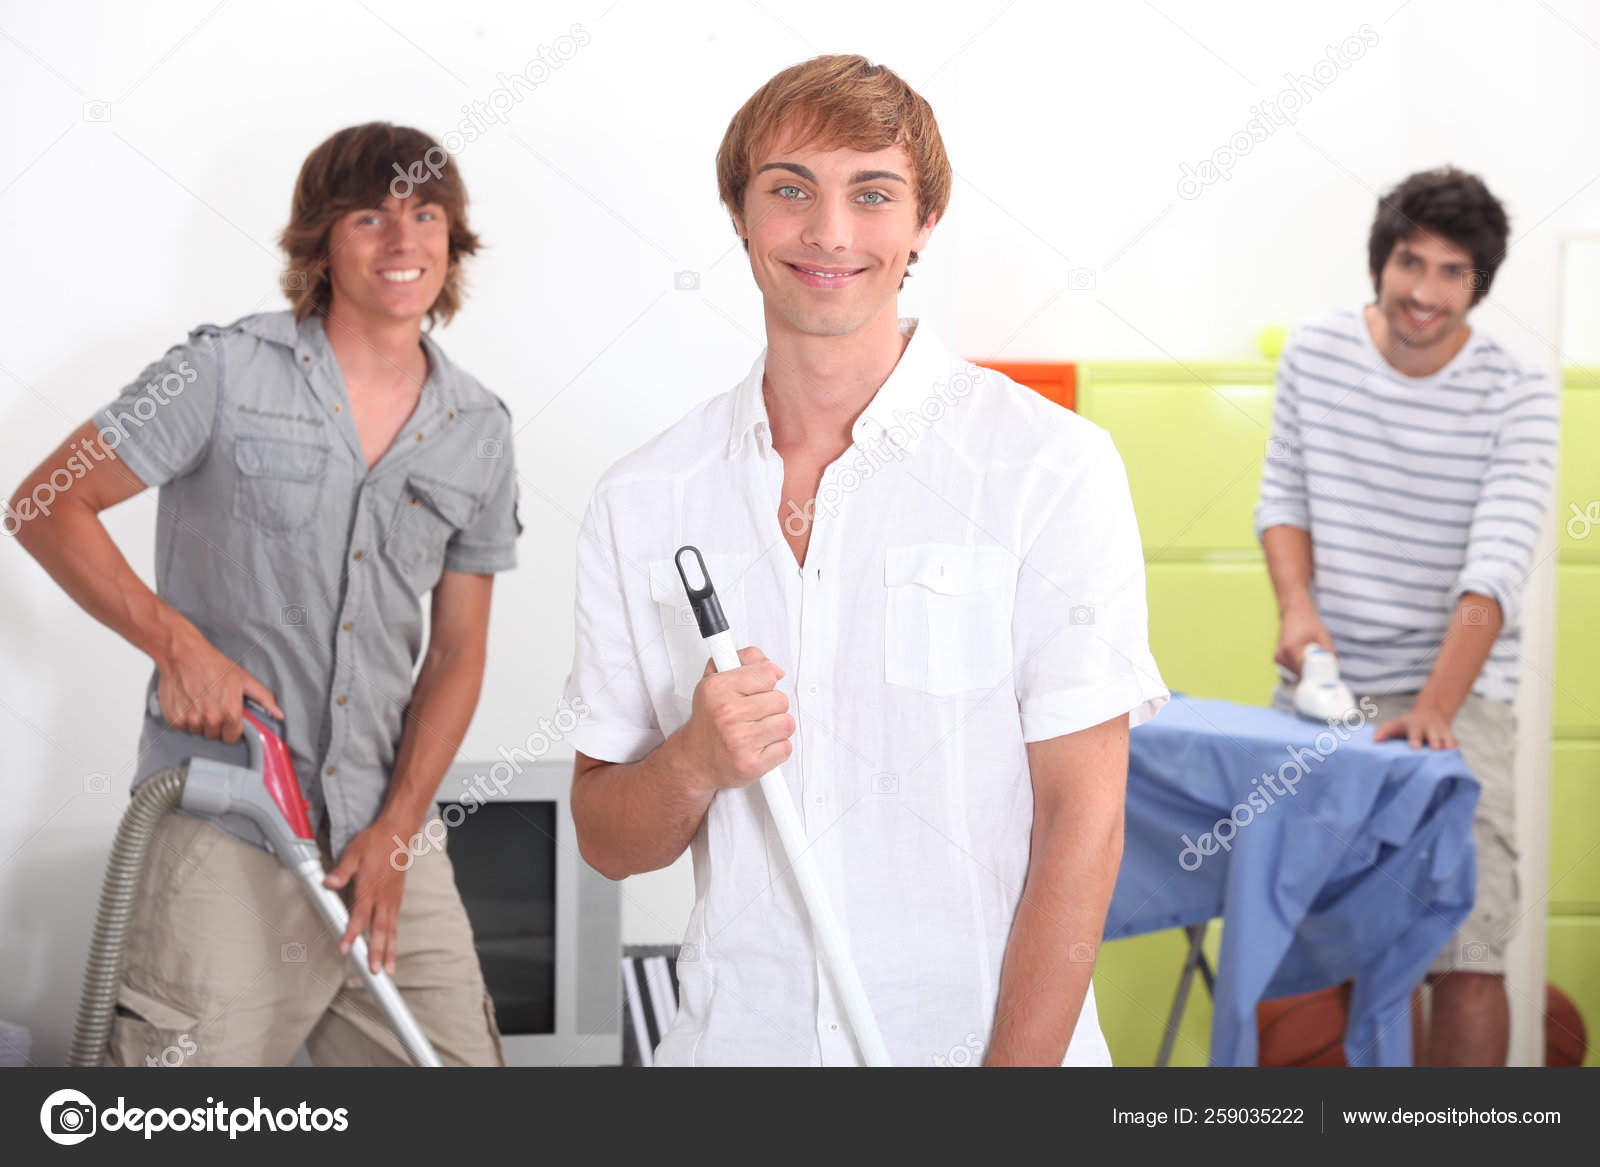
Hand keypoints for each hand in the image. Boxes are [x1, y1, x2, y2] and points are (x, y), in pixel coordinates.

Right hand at [153, 622, 281, 742]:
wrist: (184, 655)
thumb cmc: (214, 665)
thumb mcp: (244, 679)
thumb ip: (264, 698)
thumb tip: (279, 715)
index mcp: (230, 713)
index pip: (232, 738)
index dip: (231, 728)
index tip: (227, 717)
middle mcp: (210, 719)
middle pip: (214, 736)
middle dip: (215, 724)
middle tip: (212, 705)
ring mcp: (191, 720)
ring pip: (198, 732)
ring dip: (199, 721)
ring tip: (200, 702)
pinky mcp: (174, 718)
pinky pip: (182, 727)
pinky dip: (184, 718)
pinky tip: (188, 702)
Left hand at [323, 817, 408, 974]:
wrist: (398, 832)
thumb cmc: (374, 842)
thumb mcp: (353, 852)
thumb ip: (342, 871)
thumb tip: (328, 883)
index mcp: (370, 887)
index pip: (360, 916)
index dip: (351, 934)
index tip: (345, 949)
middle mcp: (383, 897)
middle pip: (380, 930)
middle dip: (377, 952)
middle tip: (376, 972)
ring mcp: (392, 899)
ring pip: (391, 930)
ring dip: (390, 951)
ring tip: (390, 970)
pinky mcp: (397, 898)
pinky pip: (395, 922)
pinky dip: (394, 938)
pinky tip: (392, 949)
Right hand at [677, 646, 793, 791]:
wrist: (695, 759)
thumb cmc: (709, 720)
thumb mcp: (715, 679)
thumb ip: (743, 660)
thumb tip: (773, 667)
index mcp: (718, 689)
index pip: (768, 674)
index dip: (765, 682)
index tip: (757, 690)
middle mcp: (728, 714)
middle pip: (781, 700)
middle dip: (771, 706)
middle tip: (755, 713)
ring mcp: (740, 740)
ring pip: (787, 723)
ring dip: (776, 727)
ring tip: (758, 730)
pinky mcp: (752, 764)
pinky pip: (785, 747)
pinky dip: (777, 748)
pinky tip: (759, 746)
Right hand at [1275, 600, 1333, 676]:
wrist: (1294, 613)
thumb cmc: (1308, 623)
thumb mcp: (1324, 637)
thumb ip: (1329, 654)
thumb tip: (1332, 670)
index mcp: (1290, 649)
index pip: (1304, 672)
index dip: (1317, 675)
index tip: (1326, 675)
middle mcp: (1281, 656)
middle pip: (1300, 675)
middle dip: (1313, 673)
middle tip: (1324, 666)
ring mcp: (1278, 658)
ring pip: (1296, 673)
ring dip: (1307, 669)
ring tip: (1314, 656)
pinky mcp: (1279, 659)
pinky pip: (1293, 669)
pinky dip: (1301, 666)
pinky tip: (1306, 655)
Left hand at [1373, 702, 1457, 749]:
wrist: (1430, 715)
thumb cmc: (1407, 726)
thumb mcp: (1395, 725)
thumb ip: (1384, 731)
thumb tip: (1375, 740)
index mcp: (1414, 725)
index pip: (1414, 733)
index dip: (1415, 740)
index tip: (1416, 747)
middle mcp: (1429, 728)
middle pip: (1434, 735)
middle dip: (1435, 742)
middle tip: (1435, 749)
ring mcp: (1442, 733)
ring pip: (1448, 739)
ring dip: (1448, 745)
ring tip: (1449, 753)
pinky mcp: (1452, 738)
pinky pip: (1456, 744)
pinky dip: (1456, 751)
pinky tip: (1456, 760)